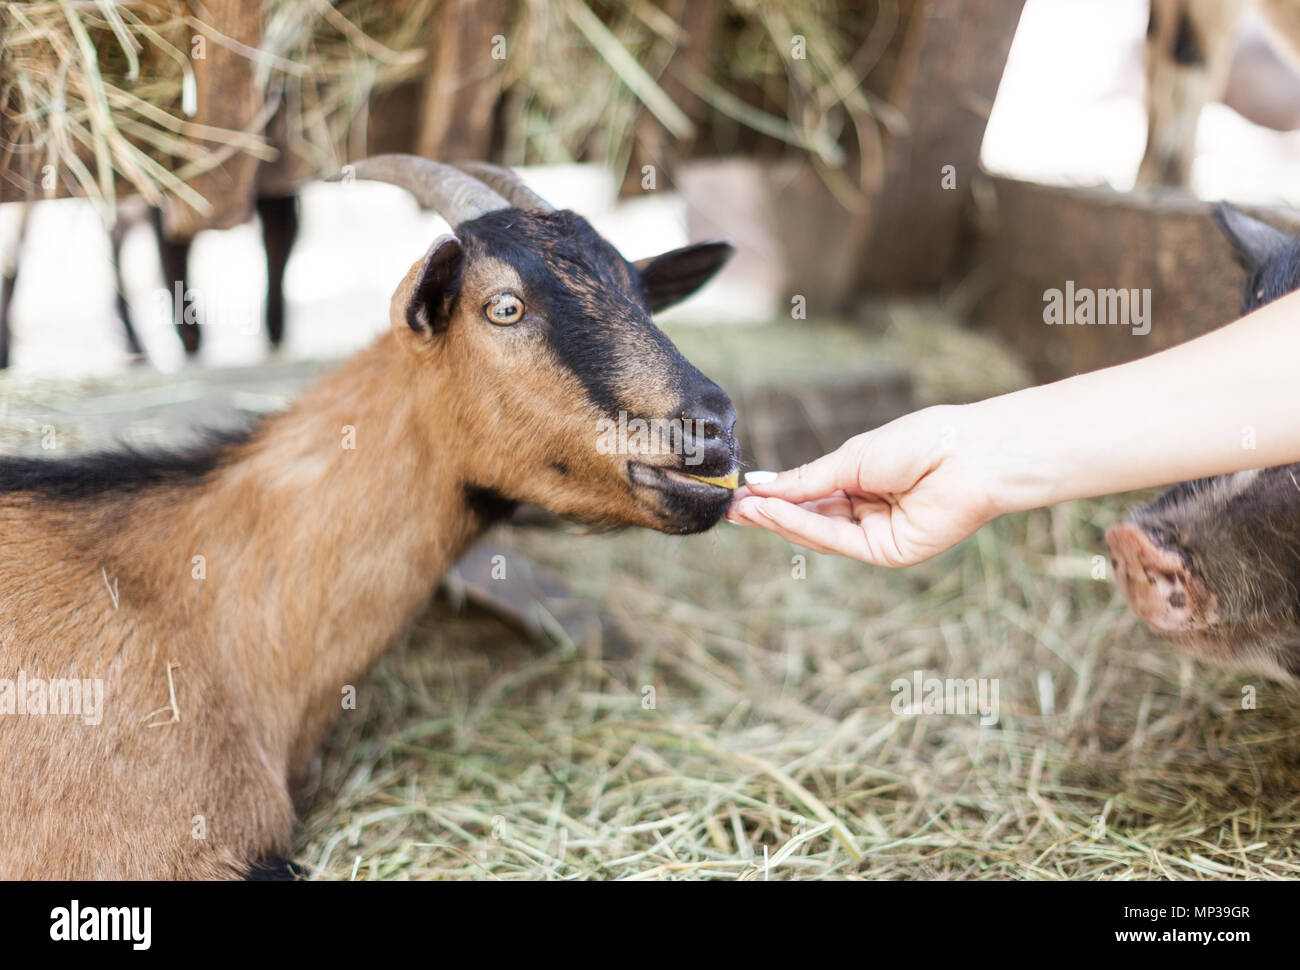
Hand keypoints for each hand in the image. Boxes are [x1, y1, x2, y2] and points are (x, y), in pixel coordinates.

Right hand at [726, 405, 1007, 566]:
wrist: (969, 453)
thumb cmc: (921, 443)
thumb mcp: (851, 457)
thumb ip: (807, 480)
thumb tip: (762, 486)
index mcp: (864, 484)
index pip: (812, 497)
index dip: (776, 498)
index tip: (741, 495)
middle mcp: (869, 513)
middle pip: (811, 520)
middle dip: (771, 514)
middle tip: (732, 508)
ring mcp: (878, 535)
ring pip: (820, 534)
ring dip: (780, 521)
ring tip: (745, 508)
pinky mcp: (889, 553)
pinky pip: (838, 542)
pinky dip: (804, 527)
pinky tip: (776, 512)